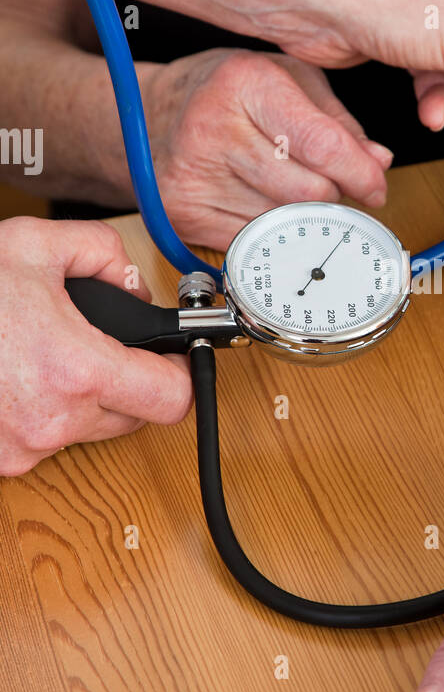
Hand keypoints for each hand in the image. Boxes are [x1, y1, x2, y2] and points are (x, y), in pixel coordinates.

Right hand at [0, 218, 191, 476]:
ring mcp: (22, 450)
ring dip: (79, 400)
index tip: (173, 362)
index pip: (171, 400)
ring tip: (39, 356)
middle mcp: (53, 422)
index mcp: (75, 370)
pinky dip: (40, 414)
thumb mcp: (32, 242)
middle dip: (126, 382)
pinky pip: (43, 442)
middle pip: (133, 418)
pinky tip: (15, 379)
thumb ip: (100, 250)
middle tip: (95, 346)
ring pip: (86, 431)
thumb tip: (130, 280)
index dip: (180, 376)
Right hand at [143, 48, 393, 248]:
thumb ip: (338, 121)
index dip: (360, 174)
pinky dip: (270, 229)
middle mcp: (214, 128)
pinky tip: (262, 203)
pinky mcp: (182, 213)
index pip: (323, 145)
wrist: (146, 113)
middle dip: (333, 194)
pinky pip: (253, 239)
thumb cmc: (225, 91)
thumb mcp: (287, 78)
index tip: (375, 187)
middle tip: (331, 183)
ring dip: (302, 214)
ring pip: (283, 221)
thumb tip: (378, 162)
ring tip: (290, 186)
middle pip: (308, 191)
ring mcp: (194, 176)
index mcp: (245, 83)